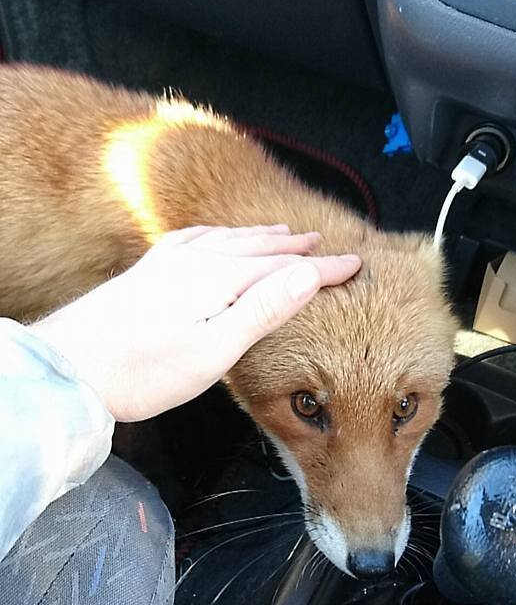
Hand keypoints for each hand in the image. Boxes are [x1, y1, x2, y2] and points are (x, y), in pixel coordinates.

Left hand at [31, 224, 360, 420]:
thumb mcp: (215, 350)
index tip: (354, 263)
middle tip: (324, 242)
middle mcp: (195, 259)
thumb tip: (306, 274)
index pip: (286, 266)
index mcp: (218, 278)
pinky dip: (220, 235)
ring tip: (281, 234)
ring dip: (260, 237)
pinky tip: (215, 238)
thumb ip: (263, 309)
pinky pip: (196, 238)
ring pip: (228, 238)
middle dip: (295, 245)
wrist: (72, 368)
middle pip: (258, 246)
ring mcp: (168, 261)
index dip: (324, 267)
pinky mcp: (148, 270)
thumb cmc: (143, 370)